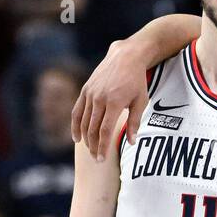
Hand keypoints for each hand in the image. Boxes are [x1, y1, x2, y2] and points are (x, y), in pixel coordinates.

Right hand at [72, 38, 149, 159]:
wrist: (126, 57)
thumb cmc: (137, 81)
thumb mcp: (141, 101)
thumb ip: (135, 122)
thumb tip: (132, 143)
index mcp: (114, 102)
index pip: (104, 131)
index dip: (102, 147)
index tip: (101, 159)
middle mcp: (99, 98)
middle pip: (91, 129)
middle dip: (93, 146)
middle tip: (96, 159)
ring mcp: (90, 93)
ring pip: (83, 121)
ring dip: (85, 138)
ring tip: (89, 150)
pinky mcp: (85, 89)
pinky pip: (77, 110)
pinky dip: (75, 124)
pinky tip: (76, 137)